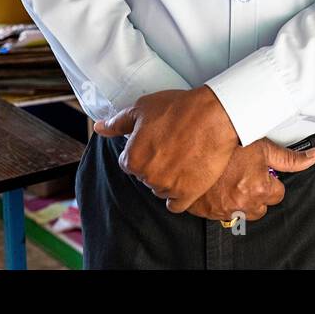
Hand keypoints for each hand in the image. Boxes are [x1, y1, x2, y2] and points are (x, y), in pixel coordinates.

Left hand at [92, 86, 239, 212]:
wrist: (214, 116)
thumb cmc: (178, 109)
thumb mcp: (142, 108)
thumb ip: (117, 123)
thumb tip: (100, 128)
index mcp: (132, 158)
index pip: (129, 162)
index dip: (142, 150)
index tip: (156, 141)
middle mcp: (147, 176)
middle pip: (145, 176)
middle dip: (155, 164)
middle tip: (172, 146)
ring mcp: (168, 187)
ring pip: (160, 189)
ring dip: (167, 178)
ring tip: (183, 158)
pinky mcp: (188, 194)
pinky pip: (176, 205)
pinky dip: (178, 196)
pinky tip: (185, 181)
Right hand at [184, 139, 314, 221]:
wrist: (194, 145)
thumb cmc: (228, 144)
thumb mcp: (263, 146)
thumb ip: (290, 158)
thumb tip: (313, 157)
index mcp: (258, 188)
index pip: (278, 194)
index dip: (271, 180)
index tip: (262, 172)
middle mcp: (242, 203)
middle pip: (261, 206)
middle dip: (258, 192)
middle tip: (247, 174)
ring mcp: (223, 210)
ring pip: (243, 212)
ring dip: (241, 199)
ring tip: (234, 179)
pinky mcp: (207, 212)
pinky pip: (222, 214)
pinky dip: (223, 203)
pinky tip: (220, 187)